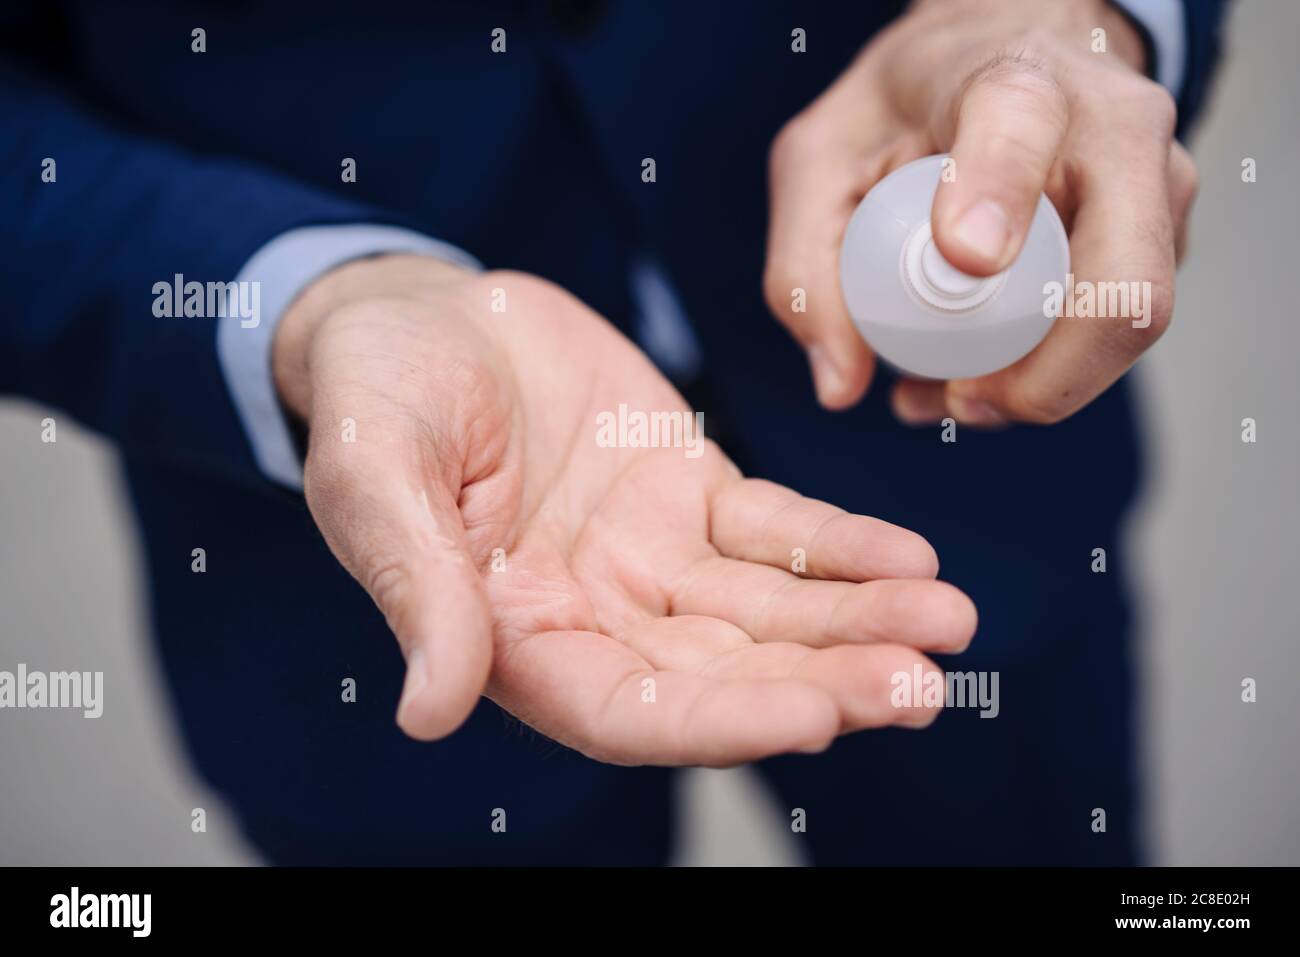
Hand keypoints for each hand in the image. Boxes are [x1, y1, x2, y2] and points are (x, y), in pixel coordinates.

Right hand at [274, 257, 975, 765]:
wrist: (420, 316)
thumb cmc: (373, 398)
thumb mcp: (374, 480)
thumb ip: (418, 589)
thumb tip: (428, 714)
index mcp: (517, 639)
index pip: (628, 710)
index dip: (720, 722)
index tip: (812, 715)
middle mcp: (598, 615)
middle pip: (725, 673)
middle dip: (825, 681)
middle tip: (921, 684)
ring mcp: (652, 557)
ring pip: (770, 608)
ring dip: (859, 620)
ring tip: (948, 621)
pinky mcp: (692, 491)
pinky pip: (779, 530)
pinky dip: (842, 547)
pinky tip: (910, 558)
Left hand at [765, 0, 1196, 424]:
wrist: (1001, 57)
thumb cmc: (906, 108)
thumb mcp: (822, 156)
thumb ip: (807, 261)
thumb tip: (841, 383)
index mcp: (1014, 81)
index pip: (1020, 128)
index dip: (996, 196)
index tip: (963, 261)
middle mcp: (1113, 128)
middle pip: (1123, 286)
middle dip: (1038, 378)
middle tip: (957, 398)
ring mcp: (1157, 188)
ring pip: (1126, 324)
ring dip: (1035, 387)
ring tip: (947, 392)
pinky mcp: (1165, 240)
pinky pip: (1113, 333)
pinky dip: (1045, 372)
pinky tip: (978, 366)